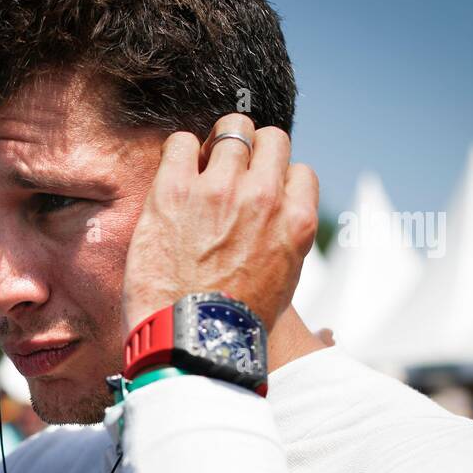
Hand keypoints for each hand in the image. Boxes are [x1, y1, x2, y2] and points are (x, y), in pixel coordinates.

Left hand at [122, 113, 317, 333]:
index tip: (257, 195)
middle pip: (270, 139)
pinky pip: (181, 142)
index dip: (276, 181)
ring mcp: (220, 189)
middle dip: (251, 151)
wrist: (190, 342)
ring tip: (199, 170)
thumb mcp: (282, 281)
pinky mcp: (176, 189)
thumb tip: (270, 217)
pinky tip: (173, 175)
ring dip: (216, 145)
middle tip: (228, 173)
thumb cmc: (230, 322)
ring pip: (230, 130)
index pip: (299, 171)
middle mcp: (264, 198)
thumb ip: (281, 238)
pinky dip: (179, 153)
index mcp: (297, 221)